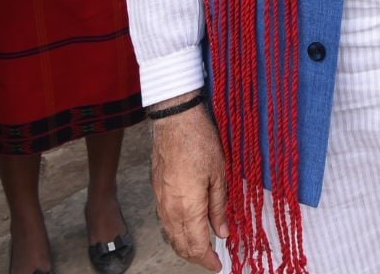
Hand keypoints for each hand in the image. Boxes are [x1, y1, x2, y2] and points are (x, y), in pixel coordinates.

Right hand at [150, 99, 226, 271]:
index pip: (196, 245)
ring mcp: (160, 200)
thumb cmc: (199, 142)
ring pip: (170, 235)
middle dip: (196, 257)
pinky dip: (175, 232)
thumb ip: (219, 207)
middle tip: (211, 260)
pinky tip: (186, 228)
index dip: (208, 260)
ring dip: (184, 246)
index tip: (219, 266)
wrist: (174, 120)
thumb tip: (223, 232)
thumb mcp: (219, 175)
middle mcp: (170, 208)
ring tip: (201, 248)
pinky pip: (164, 221)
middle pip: (180, 245)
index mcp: (188, 206)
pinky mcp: (156, 191)